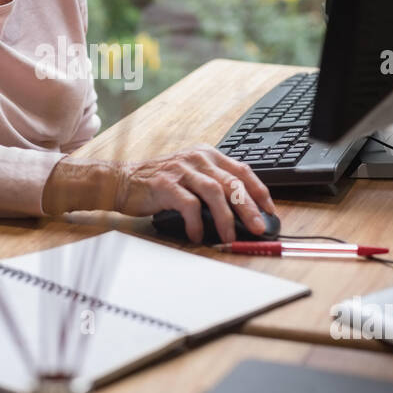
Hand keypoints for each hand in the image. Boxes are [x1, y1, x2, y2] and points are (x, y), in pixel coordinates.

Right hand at [113, 145, 275, 245]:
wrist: (122, 181)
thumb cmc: (158, 183)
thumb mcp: (190, 176)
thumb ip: (212, 187)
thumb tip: (241, 215)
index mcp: (207, 155)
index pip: (242, 170)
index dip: (259, 191)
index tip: (270, 210)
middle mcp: (197, 158)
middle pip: (232, 182)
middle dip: (249, 207)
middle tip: (259, 227)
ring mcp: (181, 170)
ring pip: (214, 192)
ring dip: (226, 218)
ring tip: (230, 237)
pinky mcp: (165, 184)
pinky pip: (188, 205)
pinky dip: (196, 222)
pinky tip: (197, 235)